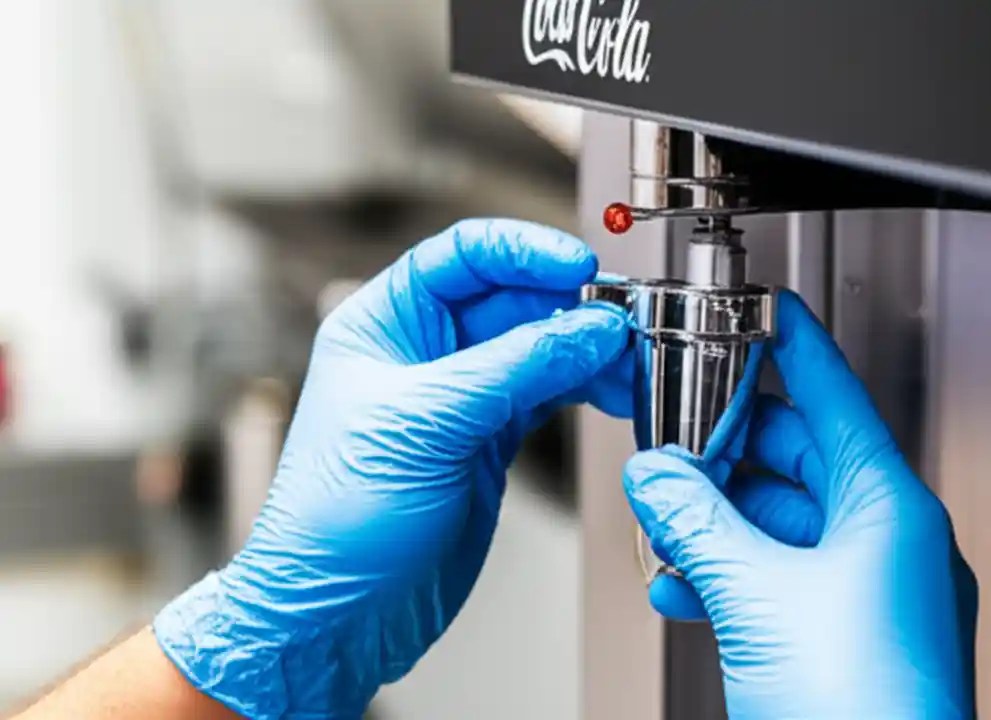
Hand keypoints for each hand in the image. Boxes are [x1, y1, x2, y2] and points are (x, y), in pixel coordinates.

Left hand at [154, 219, 630, 718]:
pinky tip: (617, 391)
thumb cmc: (336, 520)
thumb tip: (589, 327)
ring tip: (632, 361)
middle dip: (572, 304)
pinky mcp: (491, 440)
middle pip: (514, 298)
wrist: (339, 615)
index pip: (463, 256)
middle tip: (623, 319)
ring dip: (590, 349)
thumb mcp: (428, 424)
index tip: (579, 263)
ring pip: (541, 347)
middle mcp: (424, 353)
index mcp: (385, 324)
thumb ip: (517, 369)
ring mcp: (463, 397)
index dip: (524, 250)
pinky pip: (551, 393)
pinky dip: (588, 388)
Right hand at [623, 291, 977, 719]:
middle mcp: (888, 544)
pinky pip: (780, 581)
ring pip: (781, 526)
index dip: (796, 346)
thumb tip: (657, 477)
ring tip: (663, 524)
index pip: (836, 396)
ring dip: (716, 523)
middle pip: (798, 462)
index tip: (770, 309)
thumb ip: (697, 523)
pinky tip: (684, 582)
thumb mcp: (757, 595)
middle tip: (671, 445)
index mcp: (890, 508)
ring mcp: (870, 594)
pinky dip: (729, 573)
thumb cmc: (863, 710)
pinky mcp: (844, 639)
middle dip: (724, 455)